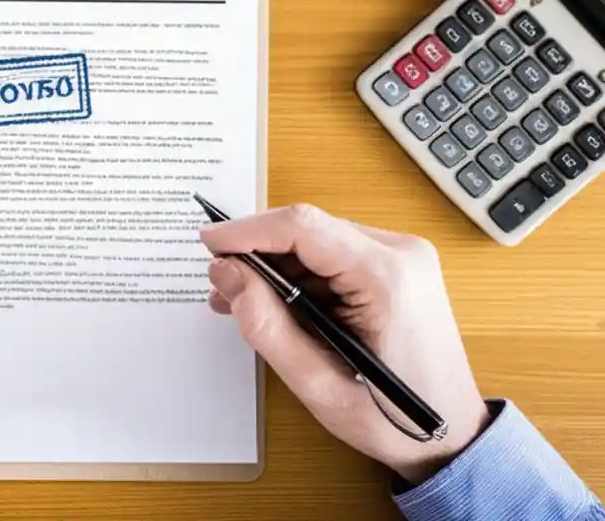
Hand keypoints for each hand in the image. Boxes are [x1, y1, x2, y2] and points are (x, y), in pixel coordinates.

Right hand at [200, 205, 490, 483]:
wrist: (453, 435)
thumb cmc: (394, 419)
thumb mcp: (318, 384)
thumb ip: (268, 325)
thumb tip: (227, 274)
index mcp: (388, 277)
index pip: (303, 227)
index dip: (248, 230)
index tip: (208, 244)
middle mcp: (401, 253)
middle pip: (308, 228)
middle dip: (257, 253)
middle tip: (221, 288)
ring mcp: (403, 257)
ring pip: (317, 240)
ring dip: (276, 266)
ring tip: (242, 302)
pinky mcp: (397, 268)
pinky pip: (334, 254)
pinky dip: (300, 274)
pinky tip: (277, 303)